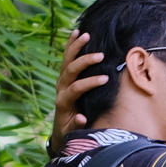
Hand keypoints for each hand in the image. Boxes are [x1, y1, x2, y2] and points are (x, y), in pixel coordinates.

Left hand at [50, 31, 110, 149]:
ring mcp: (61, 81)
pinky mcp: (63, 76)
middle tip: (100, 56)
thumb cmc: (71, 132)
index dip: (89, 83)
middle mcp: (60, 88)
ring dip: (75, 47)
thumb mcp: (73, 133)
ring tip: (86, 35)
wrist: (61, 130)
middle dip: (84, 62)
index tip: (105, 79)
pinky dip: (70, 45)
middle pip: (70, 70)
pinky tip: (76, 32)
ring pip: (66, 60)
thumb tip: (81, 117)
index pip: (76, 88)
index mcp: (63, 102)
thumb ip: (76, 124)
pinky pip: (66, 58)